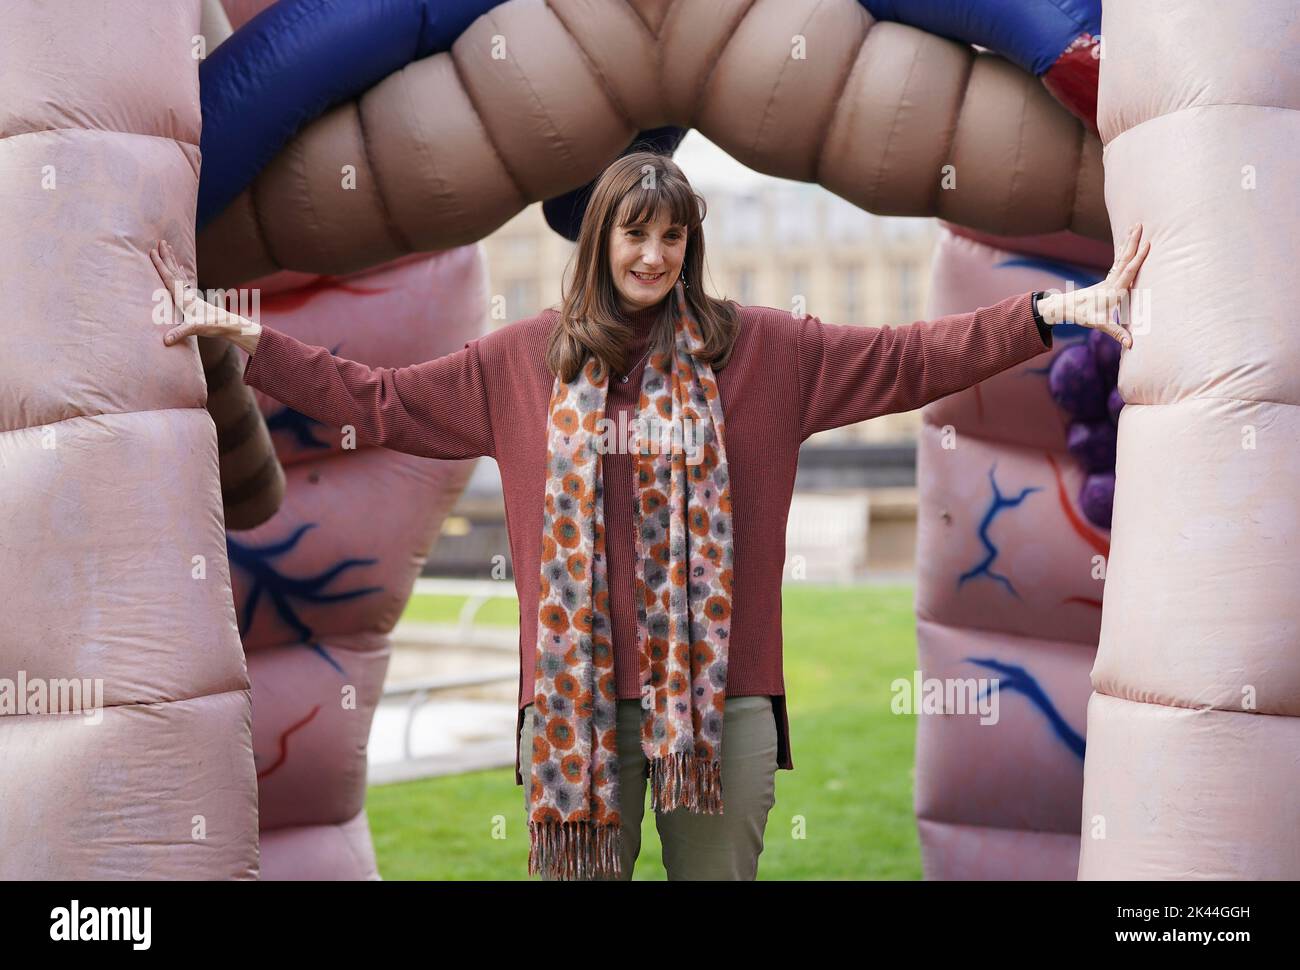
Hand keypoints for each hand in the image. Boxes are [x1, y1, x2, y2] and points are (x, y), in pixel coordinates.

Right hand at [150, 239, 259, 351]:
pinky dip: (178, 273)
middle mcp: (187, 294)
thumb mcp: (195, 329)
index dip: (160, 265)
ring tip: (168, 248)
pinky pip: (183, 282)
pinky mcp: (194, 299)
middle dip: (167, 256)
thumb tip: (165, 341)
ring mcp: (191, 296)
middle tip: (160, 241)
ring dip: (172, 261)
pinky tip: (178, 269)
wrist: (229, 326)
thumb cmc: (213, 326)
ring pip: (179, 274)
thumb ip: (179, 333)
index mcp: (184, 297)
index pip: (169, 278)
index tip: (152, 251)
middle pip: (174, 271)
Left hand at [1037, 223, 1150, 347]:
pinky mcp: (1107, 280)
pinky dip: (1124, 251)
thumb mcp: (1100, 325)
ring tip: (1134, 226)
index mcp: (1112, 291)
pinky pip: (1118, 262)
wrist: (1065, 308)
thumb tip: (1131, 345)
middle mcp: (1111, 282)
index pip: (1128, 272)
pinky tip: (1127, 243)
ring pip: (1120, 257)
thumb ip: (1116, 333)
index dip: (1138, 259)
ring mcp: (1109, 279)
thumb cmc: (1083, 316)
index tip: (1147, 244)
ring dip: (1128, 242)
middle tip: (1140, 225)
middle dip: (1132, 242)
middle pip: (1123, 258)